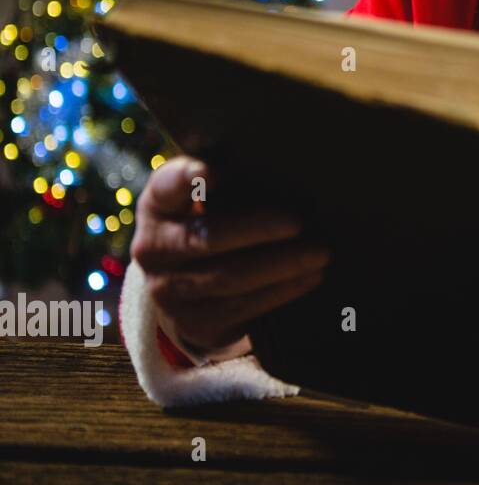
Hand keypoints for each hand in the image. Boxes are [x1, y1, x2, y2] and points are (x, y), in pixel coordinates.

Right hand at [130, 156, 328, 359]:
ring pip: (230, 278)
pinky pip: (243, 308)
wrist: (184, 289)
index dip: (189, 179)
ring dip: (281, 265)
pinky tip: (310, 277)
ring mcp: (169, 291)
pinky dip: (282, 291)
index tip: (216, 171)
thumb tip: (279, 161)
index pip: (168, 187)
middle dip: (257, 229)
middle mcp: (153, 249)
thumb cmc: (210, 224)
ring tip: (319, 253)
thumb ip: (227, 183)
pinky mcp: (194, 323)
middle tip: (299, 222)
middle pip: (207, 238)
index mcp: (158, 206)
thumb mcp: (205, 200)